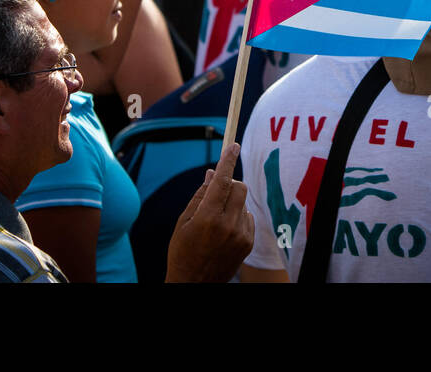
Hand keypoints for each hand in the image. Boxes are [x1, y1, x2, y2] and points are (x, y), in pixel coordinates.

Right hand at [165, 143, 254, 281]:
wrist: (194, 284)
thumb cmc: (182, 251)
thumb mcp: (183, 222)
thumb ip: (200, 196)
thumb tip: (212, 173)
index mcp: (207, 218)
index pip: (222, 182)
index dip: (227, 161)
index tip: (233, 146)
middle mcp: (227, 225)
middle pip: (239, 187)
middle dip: (230, 184)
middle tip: (217, 192)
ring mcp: (240, 235)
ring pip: (243, 203)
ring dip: (232, 203)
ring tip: (216, 221)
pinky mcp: (248, 243)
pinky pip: (247, 217)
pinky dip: (238, 217)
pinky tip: (224, 232)